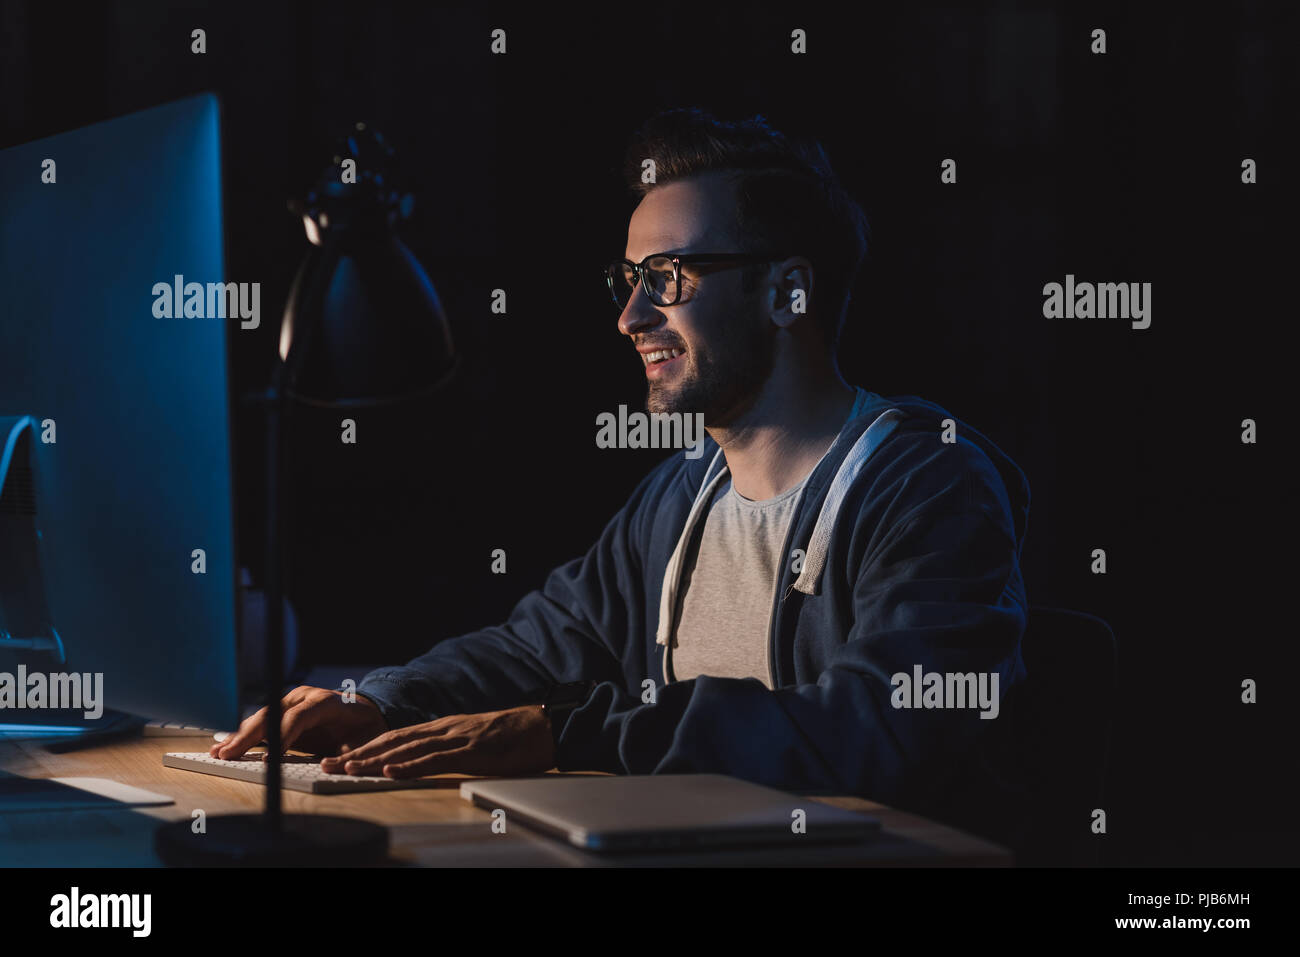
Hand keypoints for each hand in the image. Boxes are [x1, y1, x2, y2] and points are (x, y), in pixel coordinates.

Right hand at [210, 685, 387, 759]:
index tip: (268, 760)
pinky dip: (243, 735)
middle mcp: (305, 698)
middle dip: (249, 736)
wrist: (365, 713)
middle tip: (228, 755)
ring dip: (239, 736)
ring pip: (262, 717)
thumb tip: (326, 766)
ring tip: (219, 752)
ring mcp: (291, 702)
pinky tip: (225, 746)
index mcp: (327, 702)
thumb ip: (346, 753)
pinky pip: (261, 722)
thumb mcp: (364, 742)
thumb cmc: (366, 730)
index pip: (299, 716)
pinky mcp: (282, 711)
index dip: (282, 737)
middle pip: (272, 714)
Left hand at [319, 705, 554, 778]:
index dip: (364, 747)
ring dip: (373, 759)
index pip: (394, 736)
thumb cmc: (511, 738)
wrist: (543, 726)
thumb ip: (448, 748)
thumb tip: (424, 760)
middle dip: (357, 752)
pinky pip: (435, 758)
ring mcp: (456, 738)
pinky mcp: (471, 751)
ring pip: (406, 748)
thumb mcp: (472, 741)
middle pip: (391, 740)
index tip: (339, 757)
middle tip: (327, 763)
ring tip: (348, 768)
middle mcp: (442, 729)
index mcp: (441, 728)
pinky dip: (410, 764)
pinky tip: (391, 770)